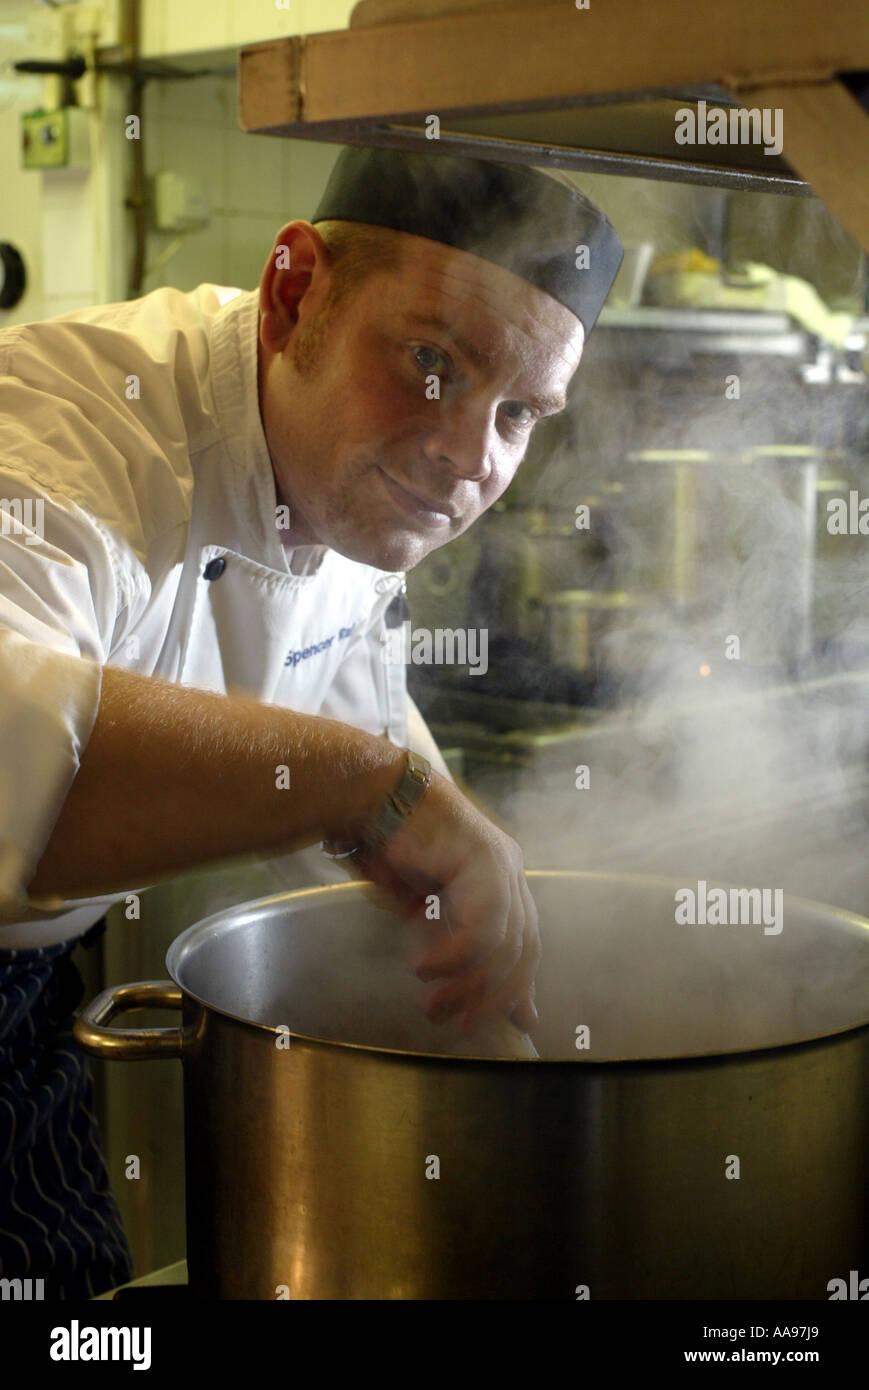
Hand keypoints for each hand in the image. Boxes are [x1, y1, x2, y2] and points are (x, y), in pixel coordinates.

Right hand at [350, 771, 540, 1032]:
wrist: (366, 795)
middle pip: (522, 948)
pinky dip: (453, 955)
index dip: (520, 985)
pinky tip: (424, 968)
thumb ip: (450, 940)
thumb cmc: (385, 844)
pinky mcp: (483, 859)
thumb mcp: (422, 905)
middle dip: (493, 995)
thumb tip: (459, 984)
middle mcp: (509, 868)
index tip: (514, 1023)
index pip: (525, 942)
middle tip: (461, 1026)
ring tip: (432, 1004)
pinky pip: (482, 924)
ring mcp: (501, 862)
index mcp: (501, 877)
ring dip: (467, 983)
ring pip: (504, 943)